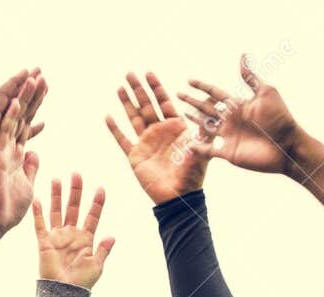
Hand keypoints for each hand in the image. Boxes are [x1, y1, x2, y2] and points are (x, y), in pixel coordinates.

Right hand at [0, 79, 43, 241]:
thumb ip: (11, 171)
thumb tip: (27, 161)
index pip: (13, 135)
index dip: (27, 126)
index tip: (41, 121)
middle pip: (15, 112)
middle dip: (30, 98)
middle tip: (44, 83)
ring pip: (11, 100)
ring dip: (25, 85)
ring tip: (39, 71)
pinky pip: (1, 99)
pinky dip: (14, 86)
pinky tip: (25, 74)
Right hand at [32, 175, 113, 289]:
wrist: (64, 294)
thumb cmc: (82, 282)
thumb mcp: (97, 266)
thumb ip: (103, 250)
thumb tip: (112, 236)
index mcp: (86, 239)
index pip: (92, 216)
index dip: (96, 203)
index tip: (101, 188)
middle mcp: (71, 234)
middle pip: (73, 208)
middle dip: (76, 192)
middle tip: (77, 174)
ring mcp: (57, 237)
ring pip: (57, 211)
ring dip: (57, 196)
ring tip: (57, 179)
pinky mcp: (44, 243)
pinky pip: (40, 225)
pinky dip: (38, 213)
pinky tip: (38, 199)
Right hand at [106, 72, 206, 203]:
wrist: (178, 196)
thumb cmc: (193, 174)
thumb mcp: (201, 148)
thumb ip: (204, 130)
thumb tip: (216, 111)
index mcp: (175, 127)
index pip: (164, 102)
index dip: (156, 87)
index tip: (149, 73)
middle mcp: (159, 132)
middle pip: (147, 105)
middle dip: (139, 89)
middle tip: (130, 73)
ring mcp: (146, 143)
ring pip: (134, 118)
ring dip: (127, 103)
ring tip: (120, 87)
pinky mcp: (135, 156)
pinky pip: (123, 140)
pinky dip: (115, 130)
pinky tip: (108, 117)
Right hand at [180, 54, 304, 174]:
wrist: (287, 146)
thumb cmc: (280, 119)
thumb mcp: (266, 93)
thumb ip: (251, 78)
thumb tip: (242, 56)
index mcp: (238, 105)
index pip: (215, 93)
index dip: (202, 86)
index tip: (189, 80)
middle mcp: (231, 119)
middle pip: (207, 108)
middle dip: (192, 101)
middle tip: (178, 94)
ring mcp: (229, 136)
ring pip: (206, 127)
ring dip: (194, 120)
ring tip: (181, 114)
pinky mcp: (229, 153)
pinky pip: (209, 151)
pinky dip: (199, 148)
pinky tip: (188, 144)